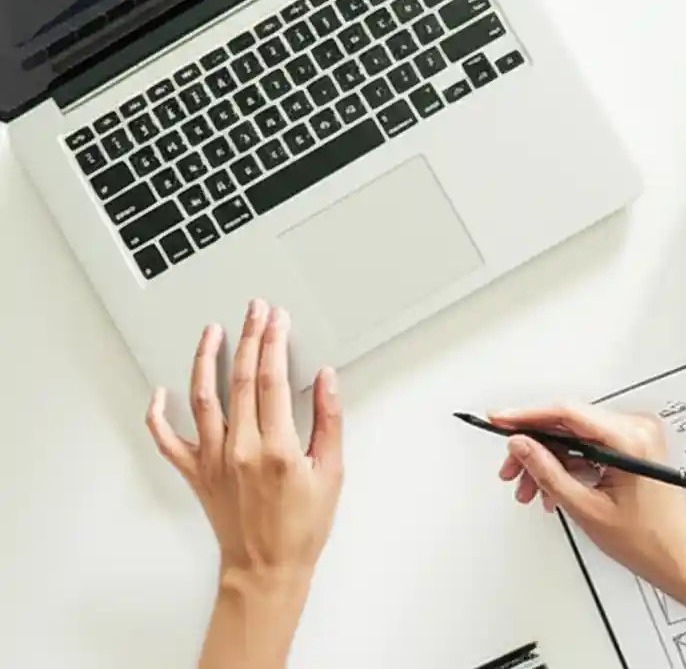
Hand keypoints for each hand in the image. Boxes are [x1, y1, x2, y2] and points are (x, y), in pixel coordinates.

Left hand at [145, 299, 343, 584]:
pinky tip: (160, 392)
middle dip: (249, 337)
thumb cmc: (302, 528)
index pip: (272, 379)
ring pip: (202, 397)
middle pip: (240, 379)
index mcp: (277, 448)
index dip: (274, 342)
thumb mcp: (331, 472)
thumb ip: (329, 422)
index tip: (277, 318)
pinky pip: (168, 440)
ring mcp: (213, 460)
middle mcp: (240, 449)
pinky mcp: (196, 473)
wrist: (266, 568)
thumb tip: (326, 380)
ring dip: (206, 359)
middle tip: (254, 310)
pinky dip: (159, 414)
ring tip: (212, 331)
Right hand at [493, 404, 685, 589]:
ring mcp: (637, 437)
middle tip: (510, 471)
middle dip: (535, 449)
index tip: (500, 420)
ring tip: (532, 491)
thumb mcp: (586, 508)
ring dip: (549, 462)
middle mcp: (637, 429)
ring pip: (576, 438)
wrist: (679, 556)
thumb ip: (549, 472)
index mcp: (630, 438)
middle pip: (569, 425)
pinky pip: (591, 446)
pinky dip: (569, 466)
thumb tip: (522, 445)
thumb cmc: (649, 539)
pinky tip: (553, 489)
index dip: (527, 417)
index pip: (567, 413)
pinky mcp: (634, 447)